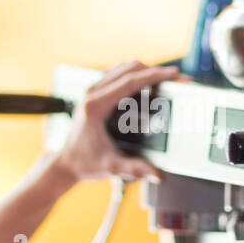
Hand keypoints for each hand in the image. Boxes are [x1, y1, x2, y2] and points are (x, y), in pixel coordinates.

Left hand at [53, 61, 184, 183]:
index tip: (173, 73)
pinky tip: (149, 85)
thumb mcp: (111, 167)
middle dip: (155, 71)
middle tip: (176, 78)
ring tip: (166, 80)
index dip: (154, 75)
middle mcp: (92, 93)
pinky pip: (119, 74)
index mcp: (95, 106)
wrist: (66, 163)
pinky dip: (136, 75)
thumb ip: (135, 169)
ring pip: (124, 67)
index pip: (129, 81)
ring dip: (146, 71)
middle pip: (129, 69)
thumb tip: (158, 174)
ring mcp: (93, 90)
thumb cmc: (84, 162)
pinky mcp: (96, 92)